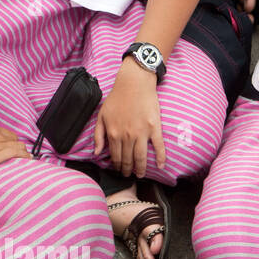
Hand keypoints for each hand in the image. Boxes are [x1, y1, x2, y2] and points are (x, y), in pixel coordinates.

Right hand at [0, 124, 29, 173]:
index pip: (8, 135)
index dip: (12, 144)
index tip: (13, 151)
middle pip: (15, 140)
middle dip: (18, 149)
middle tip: (19, 159)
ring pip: (20, 146)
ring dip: (23, 154)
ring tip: (25, 162)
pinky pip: (18, 153)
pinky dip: (24, 157)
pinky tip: (27, 162)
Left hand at [94, 59, 165, 178]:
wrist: (134, 83)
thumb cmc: (117, 98)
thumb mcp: (101, 115)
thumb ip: (98, 135)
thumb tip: (97, 153)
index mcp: (114, 134)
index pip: (115, 157)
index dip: (116, 166)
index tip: (118, 170)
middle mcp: (128, 136)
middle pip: (128, 160)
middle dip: (127, 170)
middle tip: (128, 175)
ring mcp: (142, 133)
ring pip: (141, 157)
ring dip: (141, 169)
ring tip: (140, 175)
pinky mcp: (154, 128)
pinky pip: (159, 146)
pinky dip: (161, 158)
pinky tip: (161, 166)